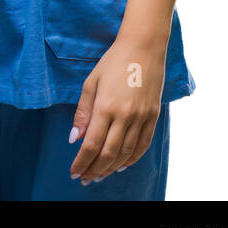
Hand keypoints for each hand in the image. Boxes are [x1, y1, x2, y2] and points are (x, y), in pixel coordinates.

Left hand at [68, 34, 166, 183]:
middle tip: (84, 178)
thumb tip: (74, 138)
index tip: (74, 172)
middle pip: (108, 153)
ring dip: (111, 168)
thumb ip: (83, 112)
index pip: (92, 144)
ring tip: (99, 175)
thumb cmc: (112, 62)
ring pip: (126, 153)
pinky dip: (132, 159)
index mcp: (106, 107)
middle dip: (94, 169)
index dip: (82, 161)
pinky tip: (121, 165)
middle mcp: (125, 116)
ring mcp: (142, 118)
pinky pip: (143, 145)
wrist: (143, 49)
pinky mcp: (154, 117)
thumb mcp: (91, 82)